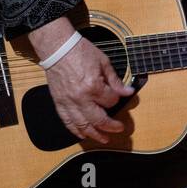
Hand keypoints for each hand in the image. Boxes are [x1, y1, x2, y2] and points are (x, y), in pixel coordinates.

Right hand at [30, 19, 134, 144]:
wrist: (57, 48)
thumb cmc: (80, 51)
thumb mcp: (103, 62)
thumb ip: (115, 80)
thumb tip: (128, 92)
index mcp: (93, 86)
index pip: (110, 101)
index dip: (116, 99)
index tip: (118, 95)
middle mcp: (80, 98)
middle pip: (98, 119)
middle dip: (110, 126)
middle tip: (119, 129)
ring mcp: (68, 102)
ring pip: (82, 125)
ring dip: (94, 134)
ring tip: (103, 139)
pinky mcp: (58, 103)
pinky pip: (67, 122)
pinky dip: (75, 130)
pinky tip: (82, 134)